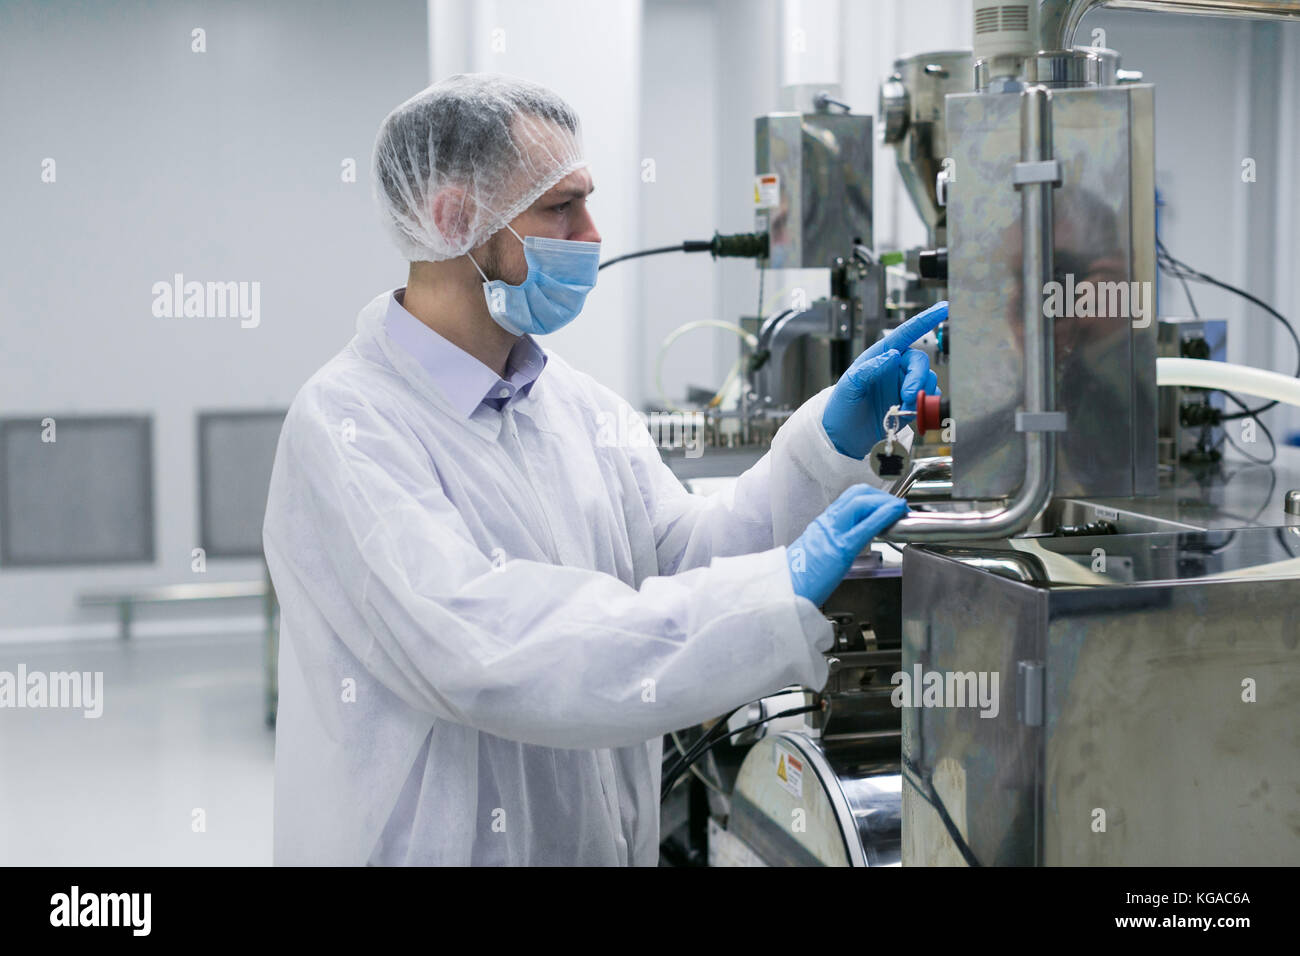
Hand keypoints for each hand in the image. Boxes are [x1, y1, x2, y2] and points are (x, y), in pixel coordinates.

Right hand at [787, 484, 908, 605]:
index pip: (849, 499)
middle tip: (896, 505)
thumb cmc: (797, 580)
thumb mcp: (814, 554)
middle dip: (881, 495)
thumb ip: (832, 544)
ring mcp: (832, 534)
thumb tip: (848, 544)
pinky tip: (895, 514)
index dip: (872, 496)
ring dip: (885, 501)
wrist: (783, 591)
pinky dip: (884, 515)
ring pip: (861, 502)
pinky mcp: (840, 549)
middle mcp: (826, 524)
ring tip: (899, 509)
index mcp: (821, 526)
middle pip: (857, 494)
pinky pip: (865, 526)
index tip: (886, 503)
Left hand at [821, 301, 946, 458]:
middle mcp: (895, 367)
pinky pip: (930, 398)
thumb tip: (891, 355)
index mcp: (880, 356)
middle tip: (908, 395)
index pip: (905, 334)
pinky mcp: (912, 403)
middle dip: (917, 378)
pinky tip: (912, 412)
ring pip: (928, 380)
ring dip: (920, 394)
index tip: (942, 309)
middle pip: (919, 361)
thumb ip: (868, 369)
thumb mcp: (849, 386)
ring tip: (902, 408)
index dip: (925, 320)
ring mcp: (904, 385)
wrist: (844, 437)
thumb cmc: (841, 408)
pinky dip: (926, 405)